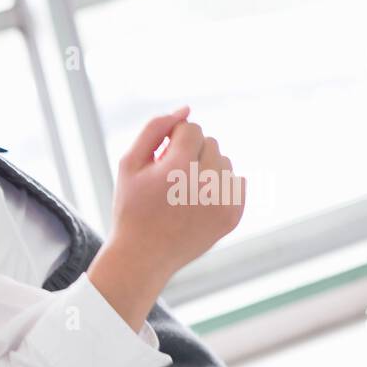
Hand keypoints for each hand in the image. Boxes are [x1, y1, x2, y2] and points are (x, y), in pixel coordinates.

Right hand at [110, 106, 246, 279]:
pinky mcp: (233, 216)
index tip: (161, 161)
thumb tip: (186, 109)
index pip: (192, 128)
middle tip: (170, 181)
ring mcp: (222, 201)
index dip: (173, 141)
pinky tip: (198, 204)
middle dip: (191, 154)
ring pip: (224, 162)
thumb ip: (154, 129)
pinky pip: (237, 183)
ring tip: (183, 193)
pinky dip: (219, 188)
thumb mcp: (129, 165)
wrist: (142, 257)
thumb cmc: (132, 208)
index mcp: (177, 168)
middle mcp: (204, 183)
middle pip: (211, 143)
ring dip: (206, 170)